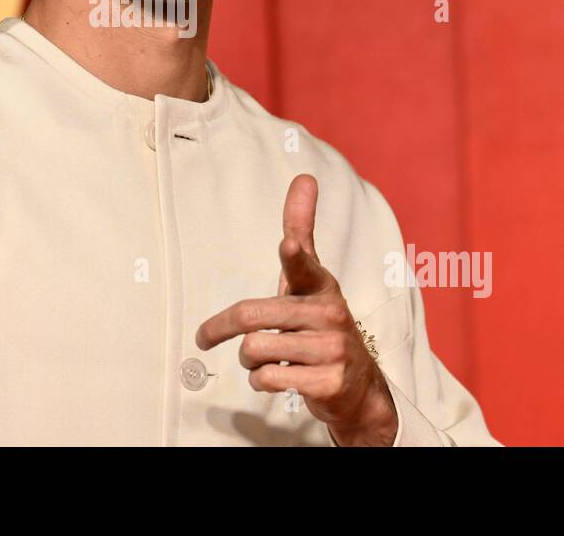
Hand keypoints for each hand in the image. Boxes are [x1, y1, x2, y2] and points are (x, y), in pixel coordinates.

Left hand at [195, 174, 398, 445]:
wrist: (358, 387)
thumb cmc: (319, 322)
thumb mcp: (310, 278)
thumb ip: (301, 230)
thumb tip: (304, 176)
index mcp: (319, 285)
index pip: (304, 265)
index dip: (294, 255)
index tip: (288, 245)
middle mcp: (329, 313)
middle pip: (250, 317)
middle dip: (221, 329)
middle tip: (205, 338)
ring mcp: (332, 349)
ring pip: (254, 350)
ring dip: (248, 361)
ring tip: (267, 359)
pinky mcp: (329, 382)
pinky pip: (268, 379)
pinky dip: (262, 381)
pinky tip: (280, 379)